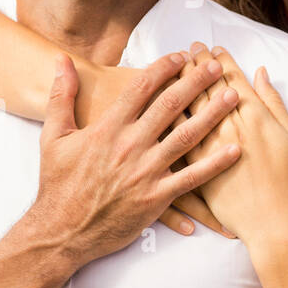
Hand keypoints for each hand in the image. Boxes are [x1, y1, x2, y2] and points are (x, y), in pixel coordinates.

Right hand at [31, 51, 240, 266]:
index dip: (164, 67)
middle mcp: (130, 146)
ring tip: (232, 97)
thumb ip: (61, 95)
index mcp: (108, 128)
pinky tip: (234, 150)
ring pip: (187, 137)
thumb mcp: (53, 136)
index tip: (182, 56)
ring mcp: (145, 172)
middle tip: (216, 67)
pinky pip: (191, 180)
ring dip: (213, 115)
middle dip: (196, 82)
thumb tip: (60, 60)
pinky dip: (214, 165)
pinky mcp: (155, 199)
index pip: (141, 87)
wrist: (60, 231)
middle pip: (171, 105)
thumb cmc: (57, 184)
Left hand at [181, 43, 287, 241]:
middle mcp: (227, 125)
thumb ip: (273, 101)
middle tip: (188, 49)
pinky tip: (157, 104)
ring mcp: (207, 145)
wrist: (272, 222)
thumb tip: (261, 73)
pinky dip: (166, 116)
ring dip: (178, 83)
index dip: (220, 60)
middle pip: (206, 86)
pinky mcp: (193, 166)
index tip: (211, 47)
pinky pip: (174, 135)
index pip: (232, 77)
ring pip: (186, 105)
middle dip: (196, 64)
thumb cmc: (287, 181)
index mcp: (253, 115)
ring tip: (172, 67)